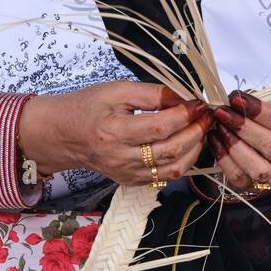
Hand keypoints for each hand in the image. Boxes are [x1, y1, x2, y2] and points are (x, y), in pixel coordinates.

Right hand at [18, 80, 212, 186]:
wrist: (63, 134)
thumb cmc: (87, 107)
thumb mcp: (116, 90)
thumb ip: (151, 93)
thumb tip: (182, 97)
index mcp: (114, 132)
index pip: (159, 127)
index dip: (184, 115)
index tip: (197, 103)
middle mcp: (120, 158)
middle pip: (170, 150)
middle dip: (195, 132)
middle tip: (206, 116)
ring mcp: (126, 173)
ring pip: (173, 169)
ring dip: (194, 150)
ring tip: (201, 130)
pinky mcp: (131, 181)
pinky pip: (164, 177)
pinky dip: (182, 162)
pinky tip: (188, 145)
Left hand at [207, 89, 270, 192]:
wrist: (269, 156)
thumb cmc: (268, 128)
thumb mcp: (270, 113)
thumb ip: (257, 106)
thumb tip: (235, 98)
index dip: (258, 109)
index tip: (236, 98)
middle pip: (270, 144)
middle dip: (242, 125)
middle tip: (222, 111)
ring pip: (256, 166)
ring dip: (234, 144)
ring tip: (219, 126)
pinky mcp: (253, 187)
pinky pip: (238, 175)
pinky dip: (223, 157)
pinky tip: (214, 139)